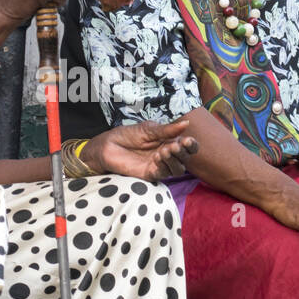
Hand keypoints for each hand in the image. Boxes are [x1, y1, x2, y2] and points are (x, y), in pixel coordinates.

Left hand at [83, 119, 198, 181]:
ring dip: (175, 160)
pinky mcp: (150, 174)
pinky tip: (158, 158)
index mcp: (169, 141)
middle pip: (185, 158)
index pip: (187, 145)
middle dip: (183, 152)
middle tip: (176, 145)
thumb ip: (166, 130)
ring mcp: (159, 165)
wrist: (108, 146)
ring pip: (177, 169)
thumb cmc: (127, 135)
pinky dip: (164, 167)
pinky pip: (163, 174)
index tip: (187, 140)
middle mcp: (167, 154)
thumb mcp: (148, 129)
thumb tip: (186, 123)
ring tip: (165, 151)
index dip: (191, 144)